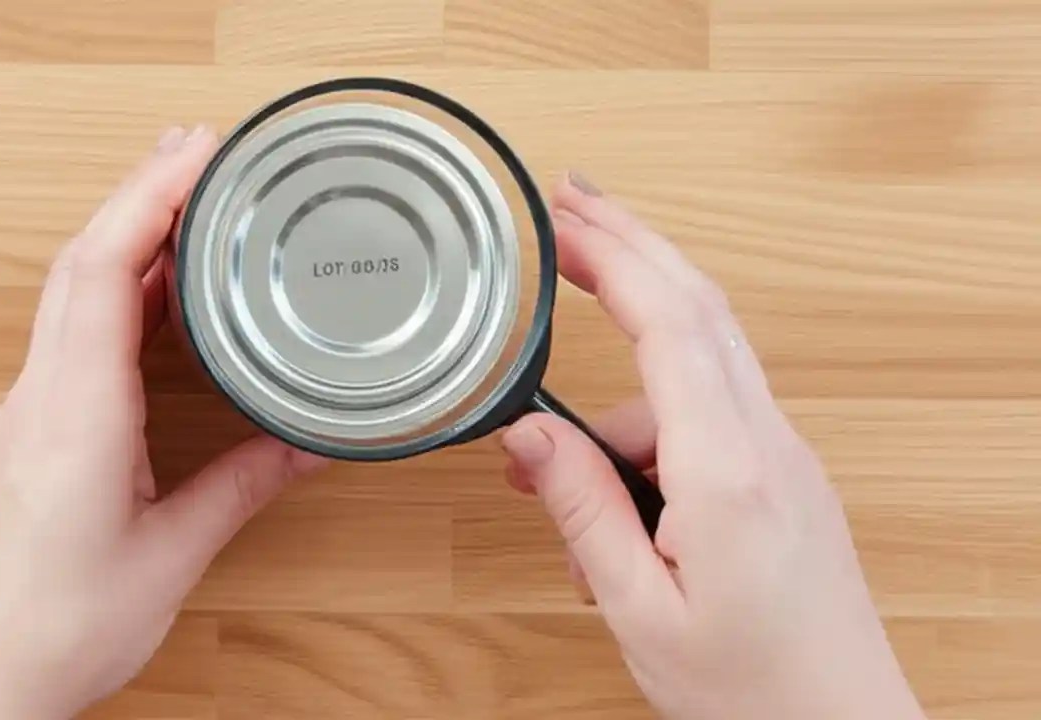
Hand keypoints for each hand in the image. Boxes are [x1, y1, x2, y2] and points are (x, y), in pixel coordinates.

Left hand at [0, 126, 328, 719]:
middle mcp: (40, 398)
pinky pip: (70, 335)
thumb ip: (245, 484)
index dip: (149, 199)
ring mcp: (28, 412)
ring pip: (71, 295)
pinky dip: (116, 293)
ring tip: (187, 203)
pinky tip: (156, 297)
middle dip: (140, 194)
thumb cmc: (61, 628)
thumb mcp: (174, 553)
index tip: (199, 152)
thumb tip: (307, 442)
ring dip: (127, 238)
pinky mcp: (30, 432)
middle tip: (201, 152)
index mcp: (76, 415)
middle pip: (82, 263)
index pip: (104, 272)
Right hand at [499, 173, 923, 719]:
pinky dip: (650, 422)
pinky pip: (710, 411)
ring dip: (619, 386)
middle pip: (699, 305)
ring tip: (554, 471)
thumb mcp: (638, 610)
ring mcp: (783, 454)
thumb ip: (580, 511)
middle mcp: (767, 443)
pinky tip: (614, 494)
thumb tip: (527, 432)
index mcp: (727, 470)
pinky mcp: (782, 475)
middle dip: (631, 242)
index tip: (562, 218)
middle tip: (570, 202)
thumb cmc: (752, 690)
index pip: (670, 322)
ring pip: (697, 364)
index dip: (614, 255)